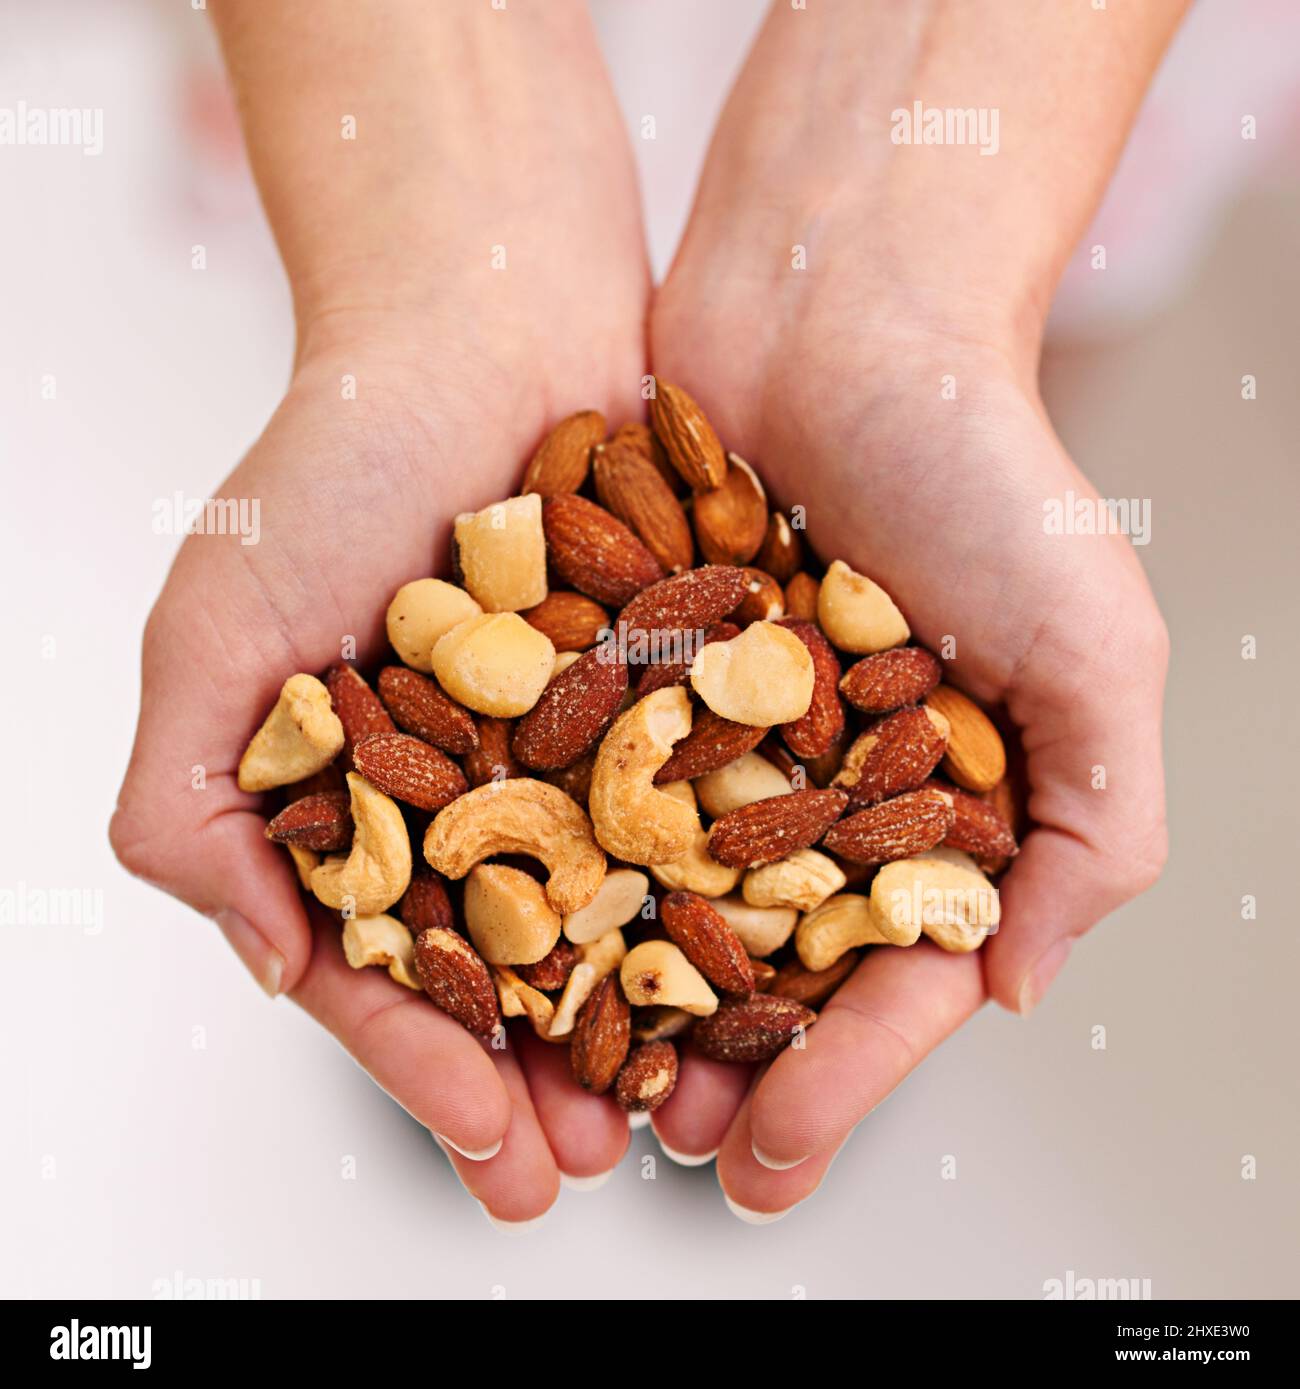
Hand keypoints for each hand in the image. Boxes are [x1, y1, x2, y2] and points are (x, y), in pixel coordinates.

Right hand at [112, 0, 651, 1223]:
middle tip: (600, 1163)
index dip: (434, 1074)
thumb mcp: (217, 633)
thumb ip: (193, 806)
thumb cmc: (336, 459)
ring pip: (629, 917)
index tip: (498, 1152)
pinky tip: (773, 967)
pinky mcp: (682, 698)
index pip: (395, 974)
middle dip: (556, 1078)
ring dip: (657, 1021)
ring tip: (697, 1106)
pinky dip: (739, 893)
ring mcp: (588, 751)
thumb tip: (271, 963)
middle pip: (523, 973)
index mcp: (365, 806)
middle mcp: (481, 795)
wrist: (488, 321)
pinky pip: (716, 812)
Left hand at [647, 200, 1168, 1224]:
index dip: (839, 1080)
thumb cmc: (984, 466)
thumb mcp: (1091, 650)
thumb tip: (1011, 987)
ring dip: (618, 997)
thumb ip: (1092, 828)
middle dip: (719, 1065)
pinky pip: (578, 785)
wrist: (840, 311)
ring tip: (569, 1086)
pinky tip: (504, 935)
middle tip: (663, 1150)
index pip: (887, 978)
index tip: (772, 1163)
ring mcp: (712, 729)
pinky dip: (547, 861)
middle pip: (760, 961)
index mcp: (932, 805)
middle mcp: (817, 783)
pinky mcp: (623, 668)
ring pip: (655, 896)